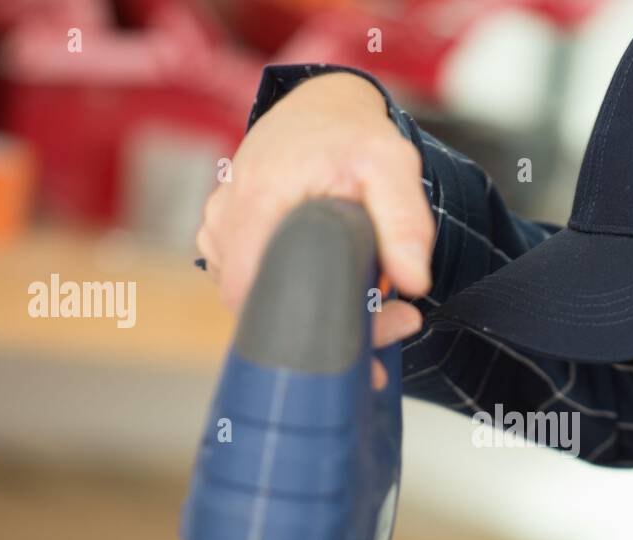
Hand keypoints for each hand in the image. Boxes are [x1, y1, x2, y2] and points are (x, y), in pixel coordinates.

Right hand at [196, 72, 433, 389]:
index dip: (304, 330)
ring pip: (258, 300)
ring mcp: (219, 229)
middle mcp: (226, 218)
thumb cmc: (353, 136)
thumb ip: (405, 221)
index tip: (366, 337)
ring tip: (372, 289)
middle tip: (393, 318)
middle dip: (326, 328)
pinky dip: (294, 291)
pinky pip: (255, 284)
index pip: (253, 294)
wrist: (318, 109)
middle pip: (260, 307)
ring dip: (312, 309)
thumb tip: (413, 282)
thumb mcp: (392, 165)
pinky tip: (334, 276)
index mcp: (259, 200)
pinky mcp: (224, 238)